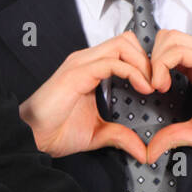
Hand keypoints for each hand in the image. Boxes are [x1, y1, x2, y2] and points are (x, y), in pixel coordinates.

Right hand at [19, 31, 152, 162]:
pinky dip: (134, 72)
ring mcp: (81, 64)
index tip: (157, 87)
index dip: (144, 63)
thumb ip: (120, 136)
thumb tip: (142, 151)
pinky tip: (142, 88)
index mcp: (90, 69)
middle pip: (127, 40)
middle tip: (157, 84)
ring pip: (123, 44)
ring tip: (151, 86)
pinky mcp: (78, 73)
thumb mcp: (98, 133)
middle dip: (148, 59)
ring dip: (143, 63)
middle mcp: (86, 61)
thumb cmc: (56, 131)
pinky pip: (113, 62)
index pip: (124, 50)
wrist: (34, 137)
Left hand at [143, 29, 191, 163]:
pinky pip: (179, 51)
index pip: (166, 49)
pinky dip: (162, 65)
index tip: (143, 89)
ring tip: (154, 87)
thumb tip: (150, 151)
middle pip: (165, 37)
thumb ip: (173, 137)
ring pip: (169, 38)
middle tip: (145, 85)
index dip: (148, 64)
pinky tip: (161, 86)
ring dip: (153, 61)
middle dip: (147, 57)